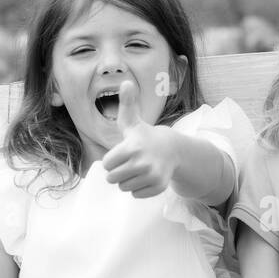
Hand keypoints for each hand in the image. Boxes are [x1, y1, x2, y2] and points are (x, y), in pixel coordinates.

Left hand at [101, 80, 179, 198]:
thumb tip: (125, 82)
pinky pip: (136, 195)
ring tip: (137, 169)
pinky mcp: (157, 187)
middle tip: (129, 162)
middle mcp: (142, 163)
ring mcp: (151, 176)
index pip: (107, 164)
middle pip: (113, 178)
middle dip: (118, 171)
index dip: (112, 159)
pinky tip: (145, 177)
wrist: (172, 150)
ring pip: (124, 187)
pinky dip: (138, 188)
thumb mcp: (133, 121)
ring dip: (128, 180)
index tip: (122, 153)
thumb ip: (126, 104)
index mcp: (132, 148)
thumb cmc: (145, 136)